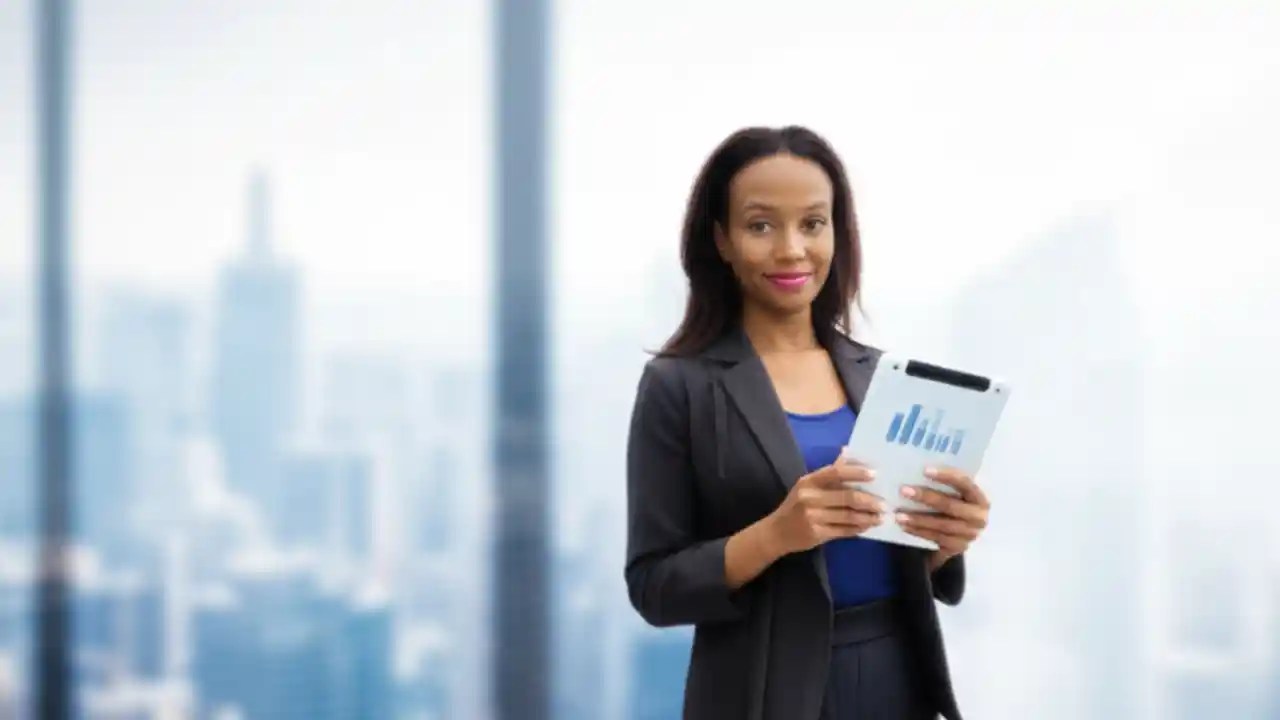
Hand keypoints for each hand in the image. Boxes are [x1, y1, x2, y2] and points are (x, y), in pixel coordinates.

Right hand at [765, 459, 885, 555]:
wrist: (777, 532)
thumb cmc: (796, 505)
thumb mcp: (808, 485)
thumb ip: (829, 472)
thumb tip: (848, 451)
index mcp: (809, 481)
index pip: (836, 473)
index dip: (856, 472)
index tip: (875, 474)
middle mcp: (810, 498)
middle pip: (847, 497)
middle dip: (870, 501)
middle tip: (884, 503)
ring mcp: (813, 517)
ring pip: (849, 516)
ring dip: (868, 517)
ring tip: (881, 516)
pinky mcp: (817, 534)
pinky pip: (844, 531)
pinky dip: (859, 528)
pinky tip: (868, 526)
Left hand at [895, 466, 989, 569]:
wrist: (961, 534)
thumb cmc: (955, 505)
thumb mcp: (956, 494)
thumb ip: (944, 484)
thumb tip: (915, 468)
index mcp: (980, 498)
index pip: (965, 483)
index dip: (946, 476)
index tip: (925, 470)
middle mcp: (979, 517)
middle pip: (950, 505)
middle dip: (926, 497)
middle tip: (903, 490)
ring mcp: (970, 534)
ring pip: (941, 525)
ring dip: (917, 519)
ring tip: (898, 514)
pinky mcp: (959, 547)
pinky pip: (936, 538)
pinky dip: (919, 532)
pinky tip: (905, 526)